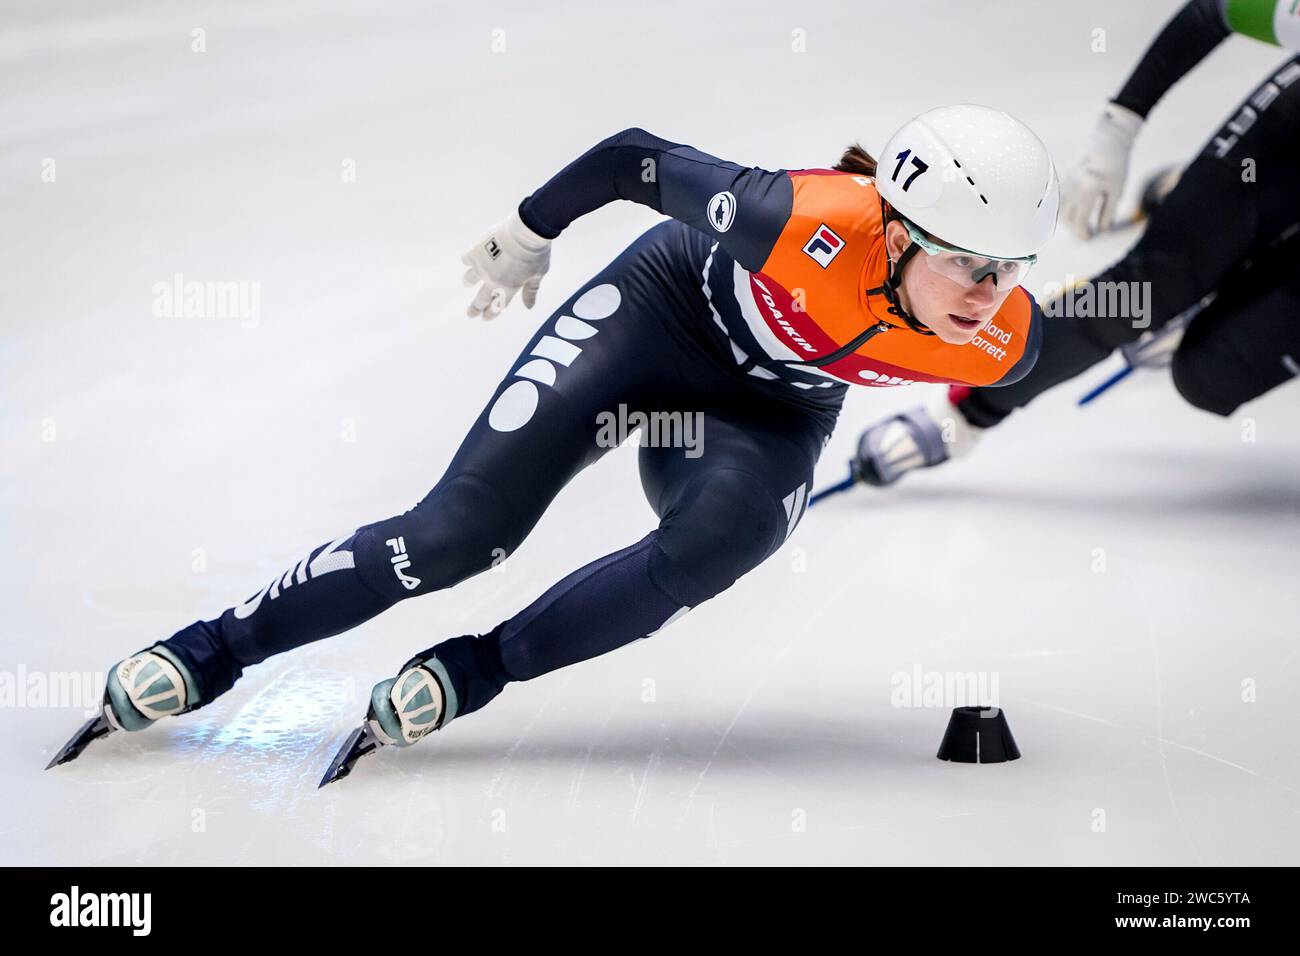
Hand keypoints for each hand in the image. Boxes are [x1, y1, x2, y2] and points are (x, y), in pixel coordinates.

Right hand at [460, 208, 551, 318]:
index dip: (490, 314)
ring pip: (469, 279)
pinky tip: (467, 261)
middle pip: (480, 299)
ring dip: (468, 283)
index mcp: (509, 288)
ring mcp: (482, 266)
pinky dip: (467, 261)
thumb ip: (530, 291)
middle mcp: (492, 281)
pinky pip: (466, 259)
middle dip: (475, 308)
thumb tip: (529, 307)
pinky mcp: (475, 251)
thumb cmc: (536, 253)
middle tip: (470, 314)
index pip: (497, 307)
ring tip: (467, 284)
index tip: (484, 318)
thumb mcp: (538, 274)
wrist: (525, 231)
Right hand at [1060, 103, 1143, 240]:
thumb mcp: (1116, 190)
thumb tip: (1103, 230)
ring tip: (1077, 222)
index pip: (1079, 221)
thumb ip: (1108, 212)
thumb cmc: (1116, 164)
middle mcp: (1072, 187)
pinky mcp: (1062, 177)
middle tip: (1084, 233)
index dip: (1083, 233)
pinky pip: (1056, 198)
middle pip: (1066, 218)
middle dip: (1074, 229)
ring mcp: (1064, 182)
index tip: (1089, 238)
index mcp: (1087, 191)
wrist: (1107, 140)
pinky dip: (1060, 208)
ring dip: (1066, 219)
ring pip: (1058, 209)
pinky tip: (1070, 210)